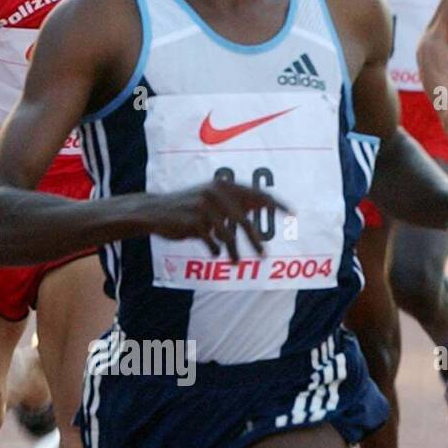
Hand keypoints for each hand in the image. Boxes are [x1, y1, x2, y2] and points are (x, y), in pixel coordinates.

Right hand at [149, 181, 290, 260]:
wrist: (154, 212)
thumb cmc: (186, 209)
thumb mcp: (210, 200)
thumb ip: (233, 204)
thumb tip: (262, 210)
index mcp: (223, 185)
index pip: (257, 193)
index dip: (276, 203)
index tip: (293, 213)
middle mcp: (216, 192)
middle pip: (244, 220)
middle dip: (255, 240)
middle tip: (264, 256)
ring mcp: (205, 206)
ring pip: (228, 235)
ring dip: (234, 251)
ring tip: (236, 263)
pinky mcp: (195, 221)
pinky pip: (213, 242)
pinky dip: (215, 249)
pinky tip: (214, 253)